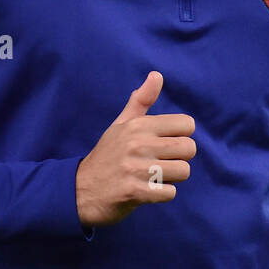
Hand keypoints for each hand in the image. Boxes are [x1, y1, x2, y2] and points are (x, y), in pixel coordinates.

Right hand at [75, 71, 195, 226]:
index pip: (186, 124)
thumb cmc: (107, 155)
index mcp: (138, 125)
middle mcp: (138, 144)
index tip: (167, 144)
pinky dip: (163, 194)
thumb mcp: (121, 124)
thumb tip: (157, 75)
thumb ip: (141, 100)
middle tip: (163, 162)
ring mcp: (136, 168)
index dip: (182, 136)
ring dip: (173, 178)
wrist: (80, 189)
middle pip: (189, 148)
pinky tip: (148, 190)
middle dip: (181, 158)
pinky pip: (170, 193)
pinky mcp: (134, 192)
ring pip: (183, 171)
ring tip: (155, 177)